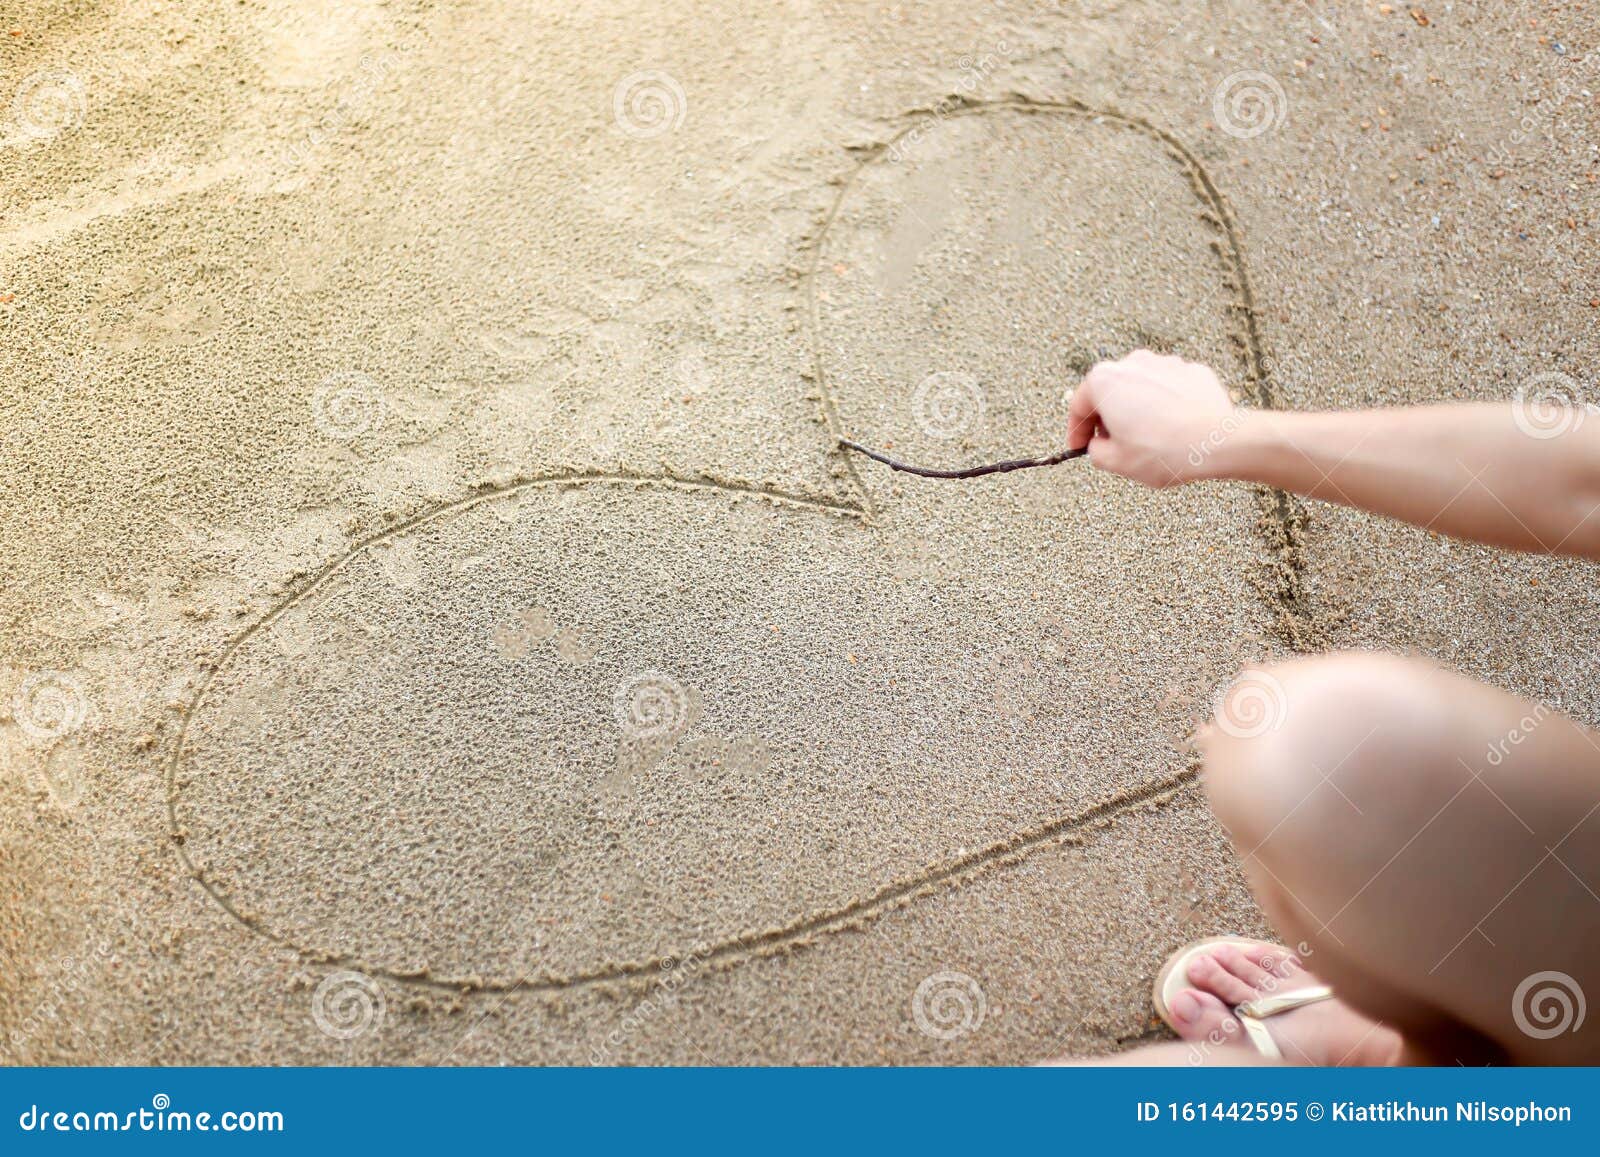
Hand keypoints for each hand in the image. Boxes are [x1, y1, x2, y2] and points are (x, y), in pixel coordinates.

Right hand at [1065, 350, 1240, 486]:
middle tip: (1111, 445)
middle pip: (1109, 392)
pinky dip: (1165, 406)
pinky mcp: (1192, 371)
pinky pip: (1168, 389)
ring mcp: (1165, 363)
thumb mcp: (1116, 462)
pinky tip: (1171, 429)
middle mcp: (1132, 363)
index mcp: (1105, 381)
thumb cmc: (1164, 450)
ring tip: (1146, 438)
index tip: (1079, 446)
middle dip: (1107, 418)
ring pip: (1140, 389)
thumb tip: (1098, 446)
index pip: (1078, 406)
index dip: (1076, 431)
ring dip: (1137, 410)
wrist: (1217, 442)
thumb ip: (1095, 451)